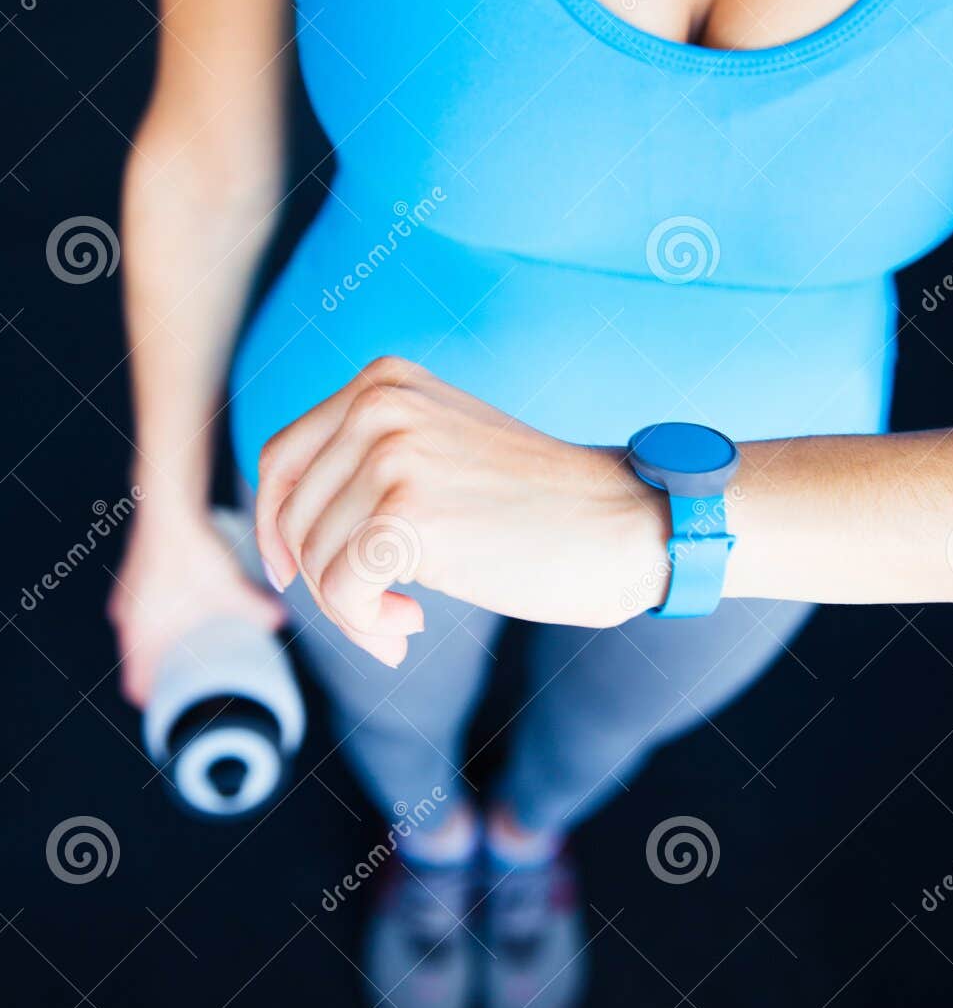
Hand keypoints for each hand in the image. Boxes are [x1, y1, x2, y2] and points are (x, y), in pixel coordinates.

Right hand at [108, 502, 286, 705]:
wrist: (170, 505)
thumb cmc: (193, 551)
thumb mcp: (230, 588)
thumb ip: (257, 609)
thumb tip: (282, 623)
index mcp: (142, 635)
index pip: (136, 685)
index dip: (155, 701)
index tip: (176, 708)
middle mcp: (127, 619)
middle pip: (140, 661)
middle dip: (165, 672)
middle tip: (194, 678)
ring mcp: (127, 596)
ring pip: (140, 634)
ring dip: (160, 643)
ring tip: (192, 645)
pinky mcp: (133, 575)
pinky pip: (141, 609)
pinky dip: (157, 617)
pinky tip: (181, 609)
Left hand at [256, 358, 669, 665]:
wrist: (621, 524)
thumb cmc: (536, 506)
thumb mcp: (442, 449)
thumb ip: (369, 461)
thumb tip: (281, 533)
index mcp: (383, 382)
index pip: (283, 456)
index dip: (276, 526)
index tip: (296, 573)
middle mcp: (378, 405)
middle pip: (293, 515)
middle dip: (322, 580)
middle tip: (381, 615)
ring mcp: (389, 456)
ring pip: (315, 559)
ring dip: (351, 611)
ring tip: (403, 621)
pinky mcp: (402, 516)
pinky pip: (341, 591)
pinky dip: (366, 625)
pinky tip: (410, 626)